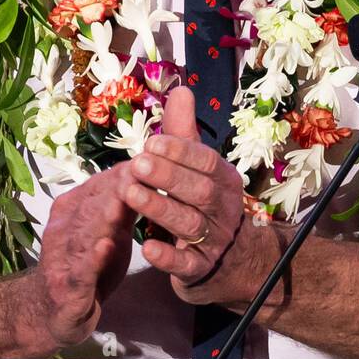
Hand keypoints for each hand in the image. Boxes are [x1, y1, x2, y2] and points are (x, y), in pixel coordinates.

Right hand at [19, 164, 135, 353]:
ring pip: (83, 233)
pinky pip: (80, 271)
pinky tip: (104, 247)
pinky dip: (92, 259)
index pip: (99, 185)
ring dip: (102, 217)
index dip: (124, 172)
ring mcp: (62, 257)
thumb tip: (148, 171)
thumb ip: (123, 205)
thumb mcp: (106, 230)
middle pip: (91, 204)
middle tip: (142, 171)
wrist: (50, 311)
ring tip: (120, 203)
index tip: (150, 157)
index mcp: (73, 210)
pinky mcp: (66, 287)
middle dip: (117, 188)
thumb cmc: (83, 265)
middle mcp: (64, 228)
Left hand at [121, 86, 281, 308]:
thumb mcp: (197, 168)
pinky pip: (186, 264)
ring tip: (131, 194)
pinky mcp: (199, 269)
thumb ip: (184, 133)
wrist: (228, 261)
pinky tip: (147, 248)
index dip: (180, 151)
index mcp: (223, 179)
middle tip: (137, 164)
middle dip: (168, 176)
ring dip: (160, 208)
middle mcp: (223, 209)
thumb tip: (181, 90)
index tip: (150, 142)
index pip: (205, 161)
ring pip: (189, 224)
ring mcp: (214, 241)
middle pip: (199, 191)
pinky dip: (167, 257)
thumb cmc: (203, 204)